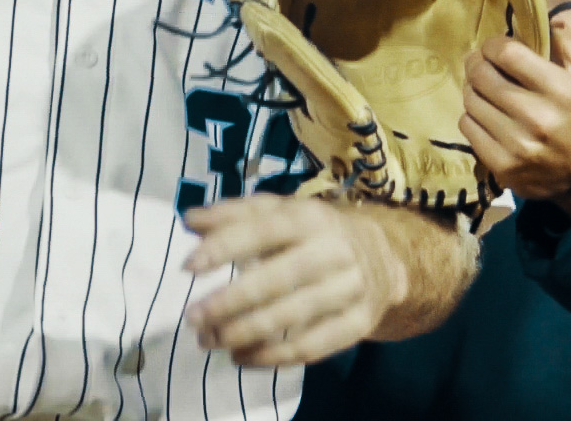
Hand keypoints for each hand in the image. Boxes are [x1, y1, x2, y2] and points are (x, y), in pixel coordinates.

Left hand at [182, 194, 406, 365]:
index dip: (225, 247)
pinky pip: (313, 347)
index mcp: (309, 217)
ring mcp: (349, 289)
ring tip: (210, 342)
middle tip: (193, 318)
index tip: (188, 267)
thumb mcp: (279, 211)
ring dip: (246, 333)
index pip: (263, 230)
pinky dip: (274, 356)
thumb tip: (190, 219)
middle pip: (278, 279)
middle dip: (230, 302)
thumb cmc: (313, 231)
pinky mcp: (359, 323)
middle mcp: (333, 251)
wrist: (382, 257)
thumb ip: (234, 214)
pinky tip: (243, 358)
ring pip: (293, 316)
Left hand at [459, 18, 570, 214]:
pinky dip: (472, 117)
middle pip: (481, 76)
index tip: (495, 47)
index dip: (493, 45)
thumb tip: (540, 17)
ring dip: (473, 90)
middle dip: (477, 64)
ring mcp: (519, 145)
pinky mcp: (503, 166)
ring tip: (486, 90)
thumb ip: (566, 40)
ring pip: (470, 100)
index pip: (506, 54)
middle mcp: (539, 118)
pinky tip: (488, 116)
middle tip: (482, 64)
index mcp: (562, 90)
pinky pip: (466, 127)